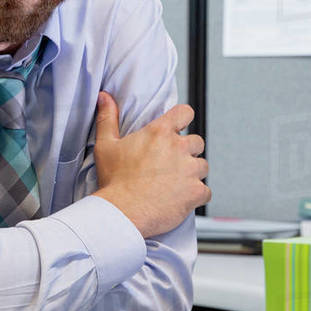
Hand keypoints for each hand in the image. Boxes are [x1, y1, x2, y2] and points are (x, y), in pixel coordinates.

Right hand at [92, 92, 208, 236]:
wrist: (122, 213)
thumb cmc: (115, 182)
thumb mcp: (106, 145)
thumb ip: (108, 118)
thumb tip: (105, 98)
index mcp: (159, 133)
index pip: (185, 112)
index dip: (183, 119)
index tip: (178, 127)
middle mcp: (178, 148)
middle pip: (197, 141)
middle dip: (187, 151)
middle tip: (171, 164)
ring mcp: (190, 170)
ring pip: (202, 166)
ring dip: (193, 173)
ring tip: (174, 183)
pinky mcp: (195, 192)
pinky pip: (205, 191)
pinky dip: (196, 195)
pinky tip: (180, 199)